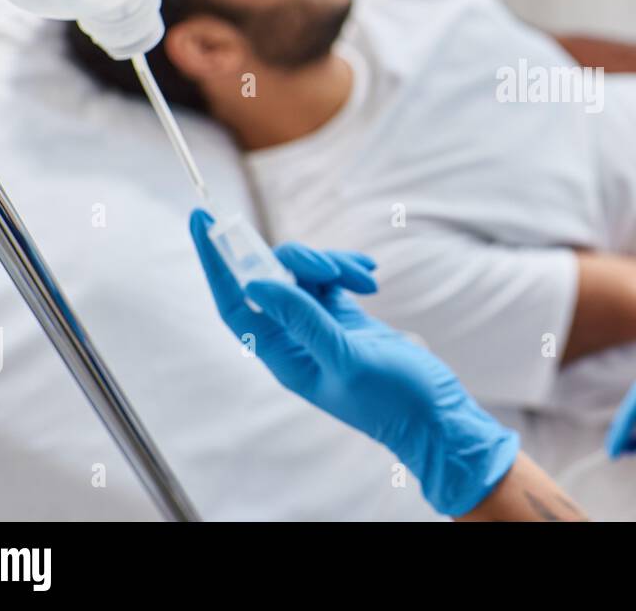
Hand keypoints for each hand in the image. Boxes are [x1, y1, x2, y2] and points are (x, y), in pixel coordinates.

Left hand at [189, 210, 518, 516]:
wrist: (433, 416)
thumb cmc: (391, 398)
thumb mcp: (345, 358)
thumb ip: (302, 319)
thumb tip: (254, 284)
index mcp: (283, 355)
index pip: (236, 302)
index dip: (216, 262)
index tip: (202, 219)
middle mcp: (295, 339)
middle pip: (272, 279)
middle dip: (297, 260)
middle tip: (329, 267)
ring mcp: (320, 326)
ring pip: (304, 274)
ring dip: (331, 264)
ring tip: (365, 279)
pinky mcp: (347, 318)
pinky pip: (331, 280)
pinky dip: (347, 270)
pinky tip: (370, 277)